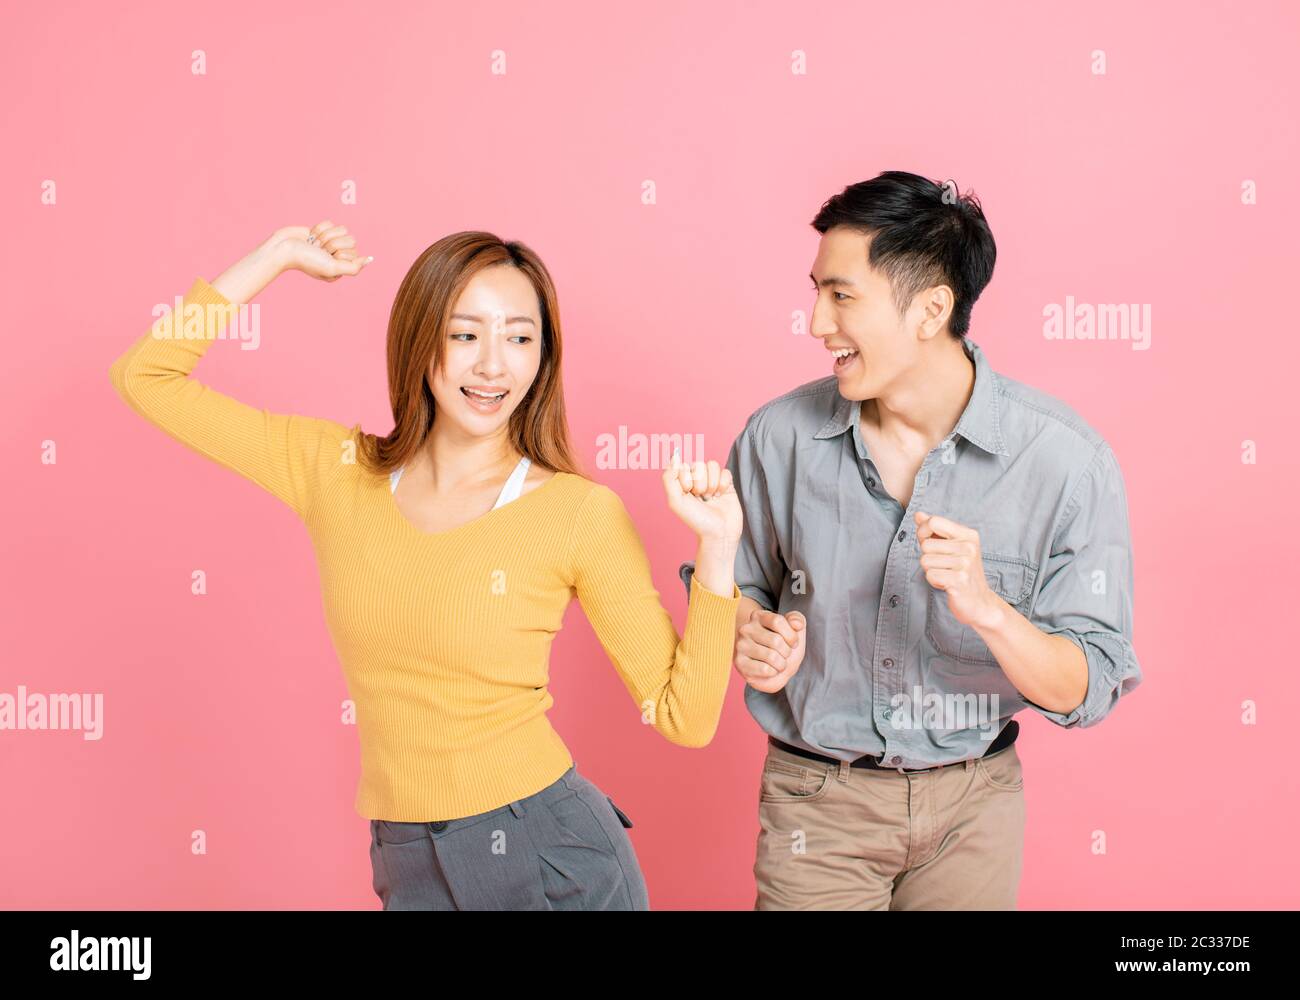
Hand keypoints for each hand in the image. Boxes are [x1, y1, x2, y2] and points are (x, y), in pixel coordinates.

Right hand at [264, 221, 373, 281]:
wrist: (283, 248)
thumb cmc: (306, 260)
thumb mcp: (332, 268)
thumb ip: (353, 267)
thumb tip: (370, 260)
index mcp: (341, 268)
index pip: (354, 252)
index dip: (339, 251)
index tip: (325, 256)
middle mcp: (337, 256)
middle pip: (350, 239)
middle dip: (331, 242)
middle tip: (318, 250)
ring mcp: (330, 243)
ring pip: (342, 229)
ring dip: (325, 235)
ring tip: (314, 244)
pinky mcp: (323, 232)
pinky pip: (331, 223)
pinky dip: (319, 228)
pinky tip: (310, 236)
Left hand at [661, 449, 742, 542]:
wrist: (718, 533)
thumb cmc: (696, 520)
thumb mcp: (675, 501)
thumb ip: (669, 478)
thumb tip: (673, 457)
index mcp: (683, 482)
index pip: (684, 466)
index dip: (686, 480)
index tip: (688, 494)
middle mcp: (697, 480)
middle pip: (699, 464)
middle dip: (700, 483)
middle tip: (701, 498)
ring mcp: (713, 480)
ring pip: (713, 465)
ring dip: (712, 484)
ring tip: (711, 498)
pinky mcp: (727, 483)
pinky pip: (725, 471)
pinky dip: (723, 485)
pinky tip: (721, 496)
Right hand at [735, 608, 805, 692]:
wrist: (776, 672)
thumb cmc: (784, 649)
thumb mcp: (796, 631)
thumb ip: (798, 619)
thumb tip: (796, 624)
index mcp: (758, 616)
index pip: (778, 621)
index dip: (791, 635)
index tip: (793, 642)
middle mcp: (746, 629)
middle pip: (776, 640)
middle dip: (786, 652)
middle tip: (783, 654)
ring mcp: (741, 645)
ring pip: (771, 656)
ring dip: (781, 664)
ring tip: (777, 663)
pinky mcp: (740, 663)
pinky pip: (765, 669)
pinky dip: (773, 672)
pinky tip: (769, 669)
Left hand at [915, 511, 1000, 628]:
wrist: (980, 602)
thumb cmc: (962, 571)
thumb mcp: (951, 546)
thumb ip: (934, 530)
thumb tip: (918, 514)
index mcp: (968, 534)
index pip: (934, 521)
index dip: (923, 532)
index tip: (929, 542)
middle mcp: (969, 547)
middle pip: (926, 544)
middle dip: (928, 557)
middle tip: (943, 565)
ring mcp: (965, 564)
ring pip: (925, 561)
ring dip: (931, 571)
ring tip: (947, 575)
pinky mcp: (960, 580)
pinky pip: (930, 575)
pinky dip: (934, 582)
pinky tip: (948, 584)